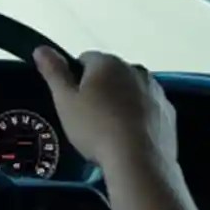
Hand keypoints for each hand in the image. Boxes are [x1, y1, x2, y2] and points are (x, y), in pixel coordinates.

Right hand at [33, 47, 176, 169]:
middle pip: (111, 74)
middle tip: (89, 119)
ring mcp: (156, 90)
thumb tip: (41, 48)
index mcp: (108, 62)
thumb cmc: (95, 128)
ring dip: (122, 102)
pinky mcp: (168, 112)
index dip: (75, 79)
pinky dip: (140, 117)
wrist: (139, 160)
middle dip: (101, 90)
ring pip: (132, 90)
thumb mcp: (65, 101)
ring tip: (111, 131)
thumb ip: (54, 72)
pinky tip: (131, 138)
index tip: (73, 102)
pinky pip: (149, 108)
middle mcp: (135, 69)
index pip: (85, 59)